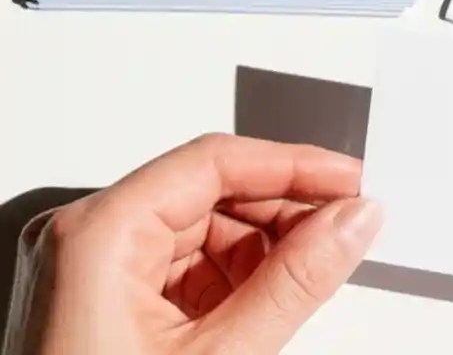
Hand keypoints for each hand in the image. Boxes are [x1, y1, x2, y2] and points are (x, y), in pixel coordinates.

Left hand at [6, 134, 382, 354]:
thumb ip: (295, 282)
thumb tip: (352, 222)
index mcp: (97, 235)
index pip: (213, 163)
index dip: (295, 166)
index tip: (353, 183)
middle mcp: (83, 239)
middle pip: (208, 192)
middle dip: (282, 215)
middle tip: (344, 235)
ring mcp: (87, 268)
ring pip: (199, 230)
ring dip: (260, 252)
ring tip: (305, 282)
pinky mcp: (98, 298)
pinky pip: (180, 265)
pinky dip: (230, 281)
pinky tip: (263, 306)